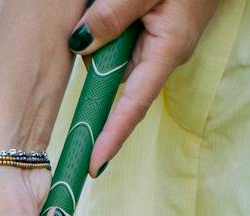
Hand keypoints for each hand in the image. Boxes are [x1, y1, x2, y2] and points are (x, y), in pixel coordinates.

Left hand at [69, 0, 222, 170]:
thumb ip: (114, 14)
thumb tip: (82, 44)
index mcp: (166, 52)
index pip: (133, 106)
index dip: (111, 137)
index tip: (93, 165)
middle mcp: (164, 57)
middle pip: (116, 76)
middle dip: (98, 56)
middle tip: (97, 12)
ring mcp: (162, 46)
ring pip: (117, 54)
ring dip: (107, 33)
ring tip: (112, 2)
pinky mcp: (159, 32)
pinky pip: (126, 37)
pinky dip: (116, 23)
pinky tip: (118, 3)